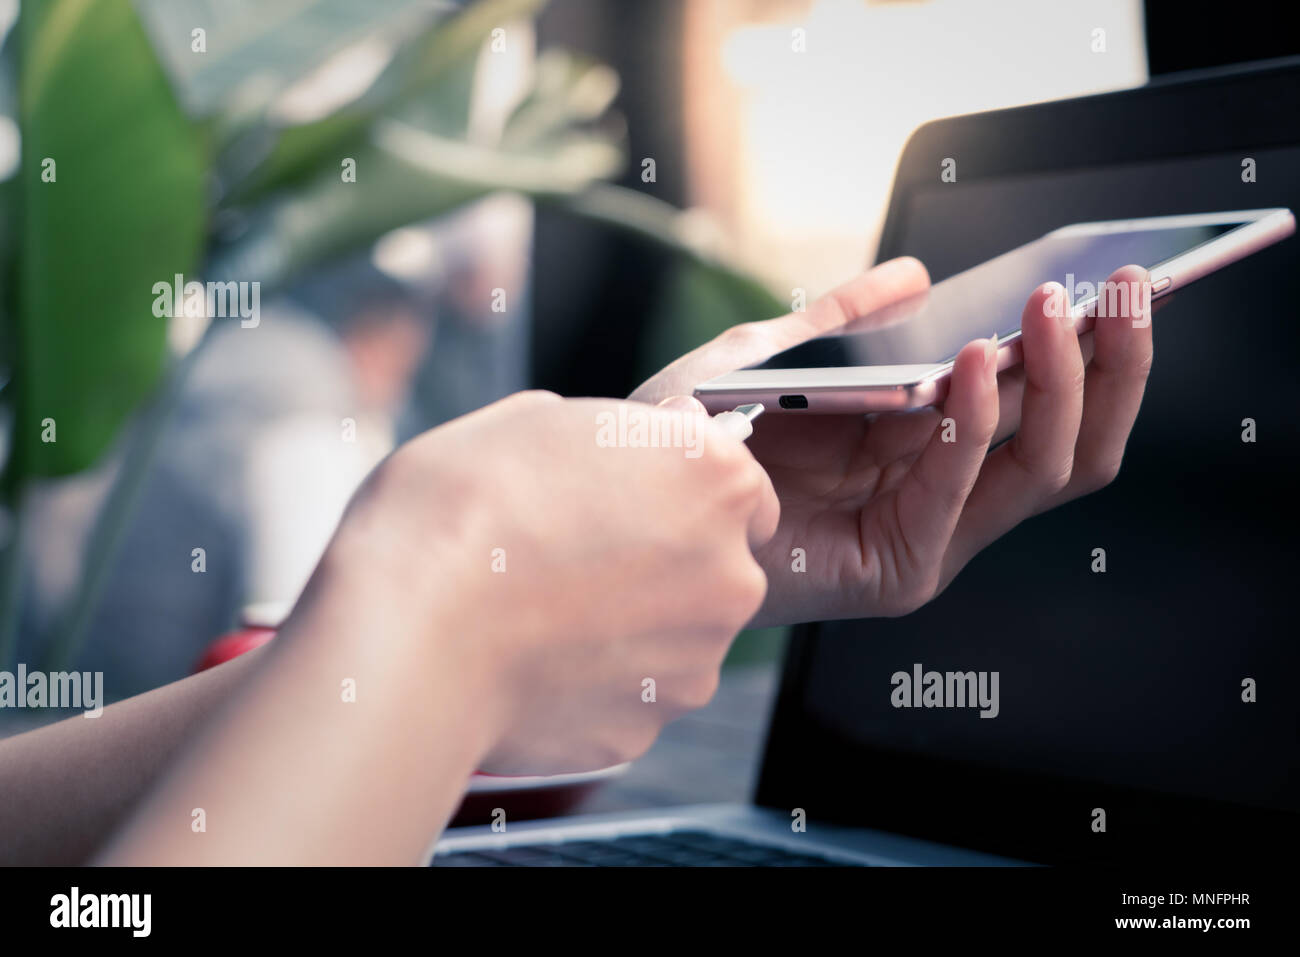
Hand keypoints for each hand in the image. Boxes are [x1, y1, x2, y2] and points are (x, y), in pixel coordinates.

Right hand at [319, 390, 779, 774]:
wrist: (408, 635)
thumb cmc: (459, 512)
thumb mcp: (534, 420)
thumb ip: (612, 432)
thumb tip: (632, 439)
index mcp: (714, 480)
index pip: (738, 482)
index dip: (683, 485)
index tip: (635, 494)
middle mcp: (728, 573)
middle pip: (716, 562)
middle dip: (663, 557)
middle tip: (576, 550)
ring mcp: (693, 660)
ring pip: (675, 633)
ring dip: (630, 621)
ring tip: (542, 606)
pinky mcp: (647, 725)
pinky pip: (631, 691)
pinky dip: (595, 678)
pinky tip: (533, 656)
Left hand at [632, 257, 1153, 625]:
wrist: (634, 500)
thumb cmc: (695, 435)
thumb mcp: (774, 354)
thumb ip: (845, 320)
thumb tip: (918, 274)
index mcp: (928, 442)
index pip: (1041, 402)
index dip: (1093, 346)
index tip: (1119, 279)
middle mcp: (942, 491)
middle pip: (1068, 439)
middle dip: (1111, 363)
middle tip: (1127, 289)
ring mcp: (929, 535)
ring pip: (1042, 470)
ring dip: (1058, 385)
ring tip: (1051, 314)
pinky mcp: (897, 571)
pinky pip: (955, 494)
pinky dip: (969, 429)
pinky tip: (967, 368)